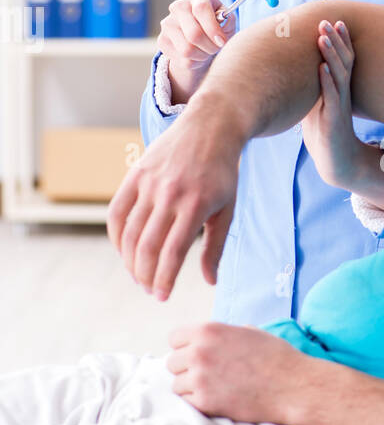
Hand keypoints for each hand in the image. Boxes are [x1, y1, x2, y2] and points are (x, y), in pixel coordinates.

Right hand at [107, 106, 241, 299]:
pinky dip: (116, 237)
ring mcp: (149, 183)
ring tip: (138, 275)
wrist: (211, 127)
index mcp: (196, 205)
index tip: (162, 297)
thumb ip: (216, 247)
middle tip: (149, 289)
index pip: (173, 252)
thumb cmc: (222, 173)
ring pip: (129, 233)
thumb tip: (210, 281)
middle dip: (145, 275)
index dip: (164, 279)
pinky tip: (124, 250)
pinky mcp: (135, 175)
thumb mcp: (227, 209)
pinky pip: (116, 213)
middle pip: (146, 247)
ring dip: (130, 261)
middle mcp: (170, 195)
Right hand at [157, 0, 236, 75]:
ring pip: (187, 50)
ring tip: (207, 51)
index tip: (222, 41)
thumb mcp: (227, 21)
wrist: (199, 38)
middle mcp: (178, 6)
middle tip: (217, 48)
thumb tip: (219, 36)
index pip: (201, 9)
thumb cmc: (216, 26)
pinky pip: (182, 59)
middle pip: (194, 33)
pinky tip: (197, 55)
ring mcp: (167, 23)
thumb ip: (228, 23)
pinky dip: (194, 62)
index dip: (213, 28)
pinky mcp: (162, 40)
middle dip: (210, 46)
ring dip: (203, 56)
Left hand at [166, 322, 309, 423]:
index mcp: (209, 331)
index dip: (185, 347)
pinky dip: (198, 403)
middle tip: (206, 375)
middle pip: (172, 362)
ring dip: (191, 388)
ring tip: (213, 389)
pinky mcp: (205, 402)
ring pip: (176, 385)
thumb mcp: (248, 332)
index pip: (174, 338)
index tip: (195, 355)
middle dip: (186, 368)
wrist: (293, 386)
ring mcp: (200, 378)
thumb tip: (208, 339)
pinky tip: (216, 399)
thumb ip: (222, 334)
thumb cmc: (276, 357)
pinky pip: (186, 403)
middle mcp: (199, 352)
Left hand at [301, 19, 368, 189]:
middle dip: (336, 40)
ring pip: (338, 76)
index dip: (341, 40)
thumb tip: (291, 70)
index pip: (343, 59)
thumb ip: (309, 87)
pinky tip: (322, 68)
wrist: (336, 162)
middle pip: (343, 62)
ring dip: (331, 55)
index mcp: (339, 89)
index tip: (336, 21)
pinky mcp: (334, 120)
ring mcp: (339, 106)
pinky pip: (332, 98)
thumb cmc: (323, 133)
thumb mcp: (315, 104)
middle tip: (327, 21)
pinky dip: (327, 82)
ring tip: (323, 37)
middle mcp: (342, 94)